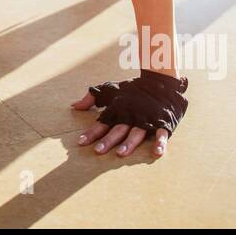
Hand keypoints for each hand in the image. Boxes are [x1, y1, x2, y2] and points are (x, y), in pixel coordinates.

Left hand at [70, 72, 187, 158]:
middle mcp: (131, 115)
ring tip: (121, 153)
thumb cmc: (132, 88)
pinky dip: (160, 142)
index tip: (80, 142)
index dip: (91, 133)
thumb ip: (91, 98)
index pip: (102, 123)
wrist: (159, 80)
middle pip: (118, 130)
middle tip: (98, 150)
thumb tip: (74, 106)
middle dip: (108, 140)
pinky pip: (161, 133)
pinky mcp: (162, 121)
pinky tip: (157, 152)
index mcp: (118, 109)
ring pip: (136, 133)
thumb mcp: (109, 89)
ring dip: (129, 143)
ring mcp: (146, 119)